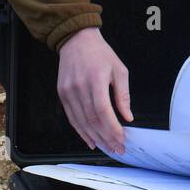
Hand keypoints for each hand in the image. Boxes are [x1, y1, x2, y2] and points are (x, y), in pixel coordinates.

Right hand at [56, 27, 132, 153]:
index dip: (112, 129)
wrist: (76, 40)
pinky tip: (90, 139)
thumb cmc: (100, 54)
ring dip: (94, 137)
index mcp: (96, 80)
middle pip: (92, 120)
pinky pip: (71, 117)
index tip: (121, 139)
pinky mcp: (62, 93)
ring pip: (81, 121)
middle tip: (116, 148)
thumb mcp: (119, 70)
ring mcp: (68, 91)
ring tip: (106, 147)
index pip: (103, 111)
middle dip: (106, 137)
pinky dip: (81, 131)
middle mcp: (79, 87)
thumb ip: (123, 95)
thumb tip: (127, 117)